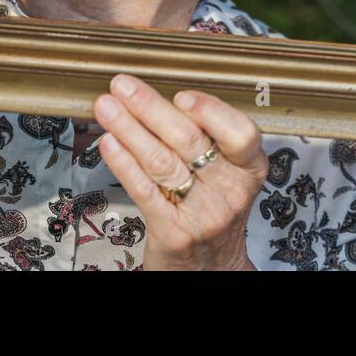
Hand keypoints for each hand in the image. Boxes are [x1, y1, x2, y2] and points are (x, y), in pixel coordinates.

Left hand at [93, 74, 267, 270]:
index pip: (240, 133)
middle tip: (123, 85)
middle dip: (150, 107)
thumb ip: (207, 139)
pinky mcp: (174, 232)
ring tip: (106, 107)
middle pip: (189, 141)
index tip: (181, 95)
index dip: (211, 111)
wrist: (211, 269)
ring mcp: (204, 213)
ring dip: (128, 128)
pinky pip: (145, 190)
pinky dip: (123, 163)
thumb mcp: (227, 175)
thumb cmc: (214, 211)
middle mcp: (231, 191)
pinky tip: (108, 143)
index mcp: (249, 169)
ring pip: (162, 161)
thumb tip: (160, 97)